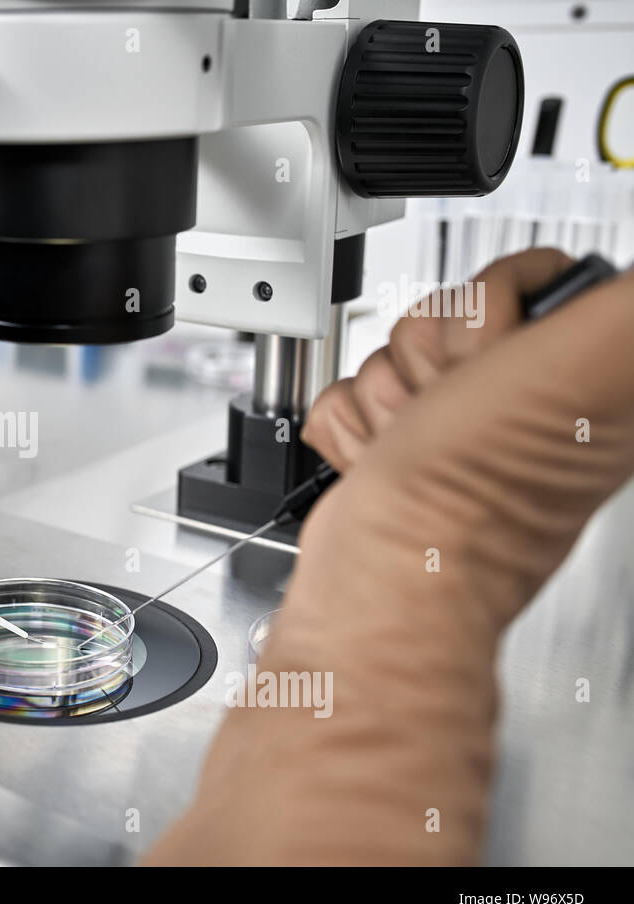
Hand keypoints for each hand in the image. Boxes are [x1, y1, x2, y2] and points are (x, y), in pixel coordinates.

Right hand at [148, 250, 633, 863]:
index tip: (491, 362)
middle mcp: (521, 400)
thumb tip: (621, 284)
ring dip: (385, 400)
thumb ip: (621, 309)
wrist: (382, 578)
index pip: (523, 275)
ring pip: (388, 350)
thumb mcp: (588, 368)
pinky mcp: (395, 447)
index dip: (490, 308)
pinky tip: (382, 461)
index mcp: (586, 377)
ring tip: (410, 446)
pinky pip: (347, 393)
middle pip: (442, 312)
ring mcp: (451, 426)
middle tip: (447, 411)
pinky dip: (351, 429)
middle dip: (426, 360)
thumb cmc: (474, 498)